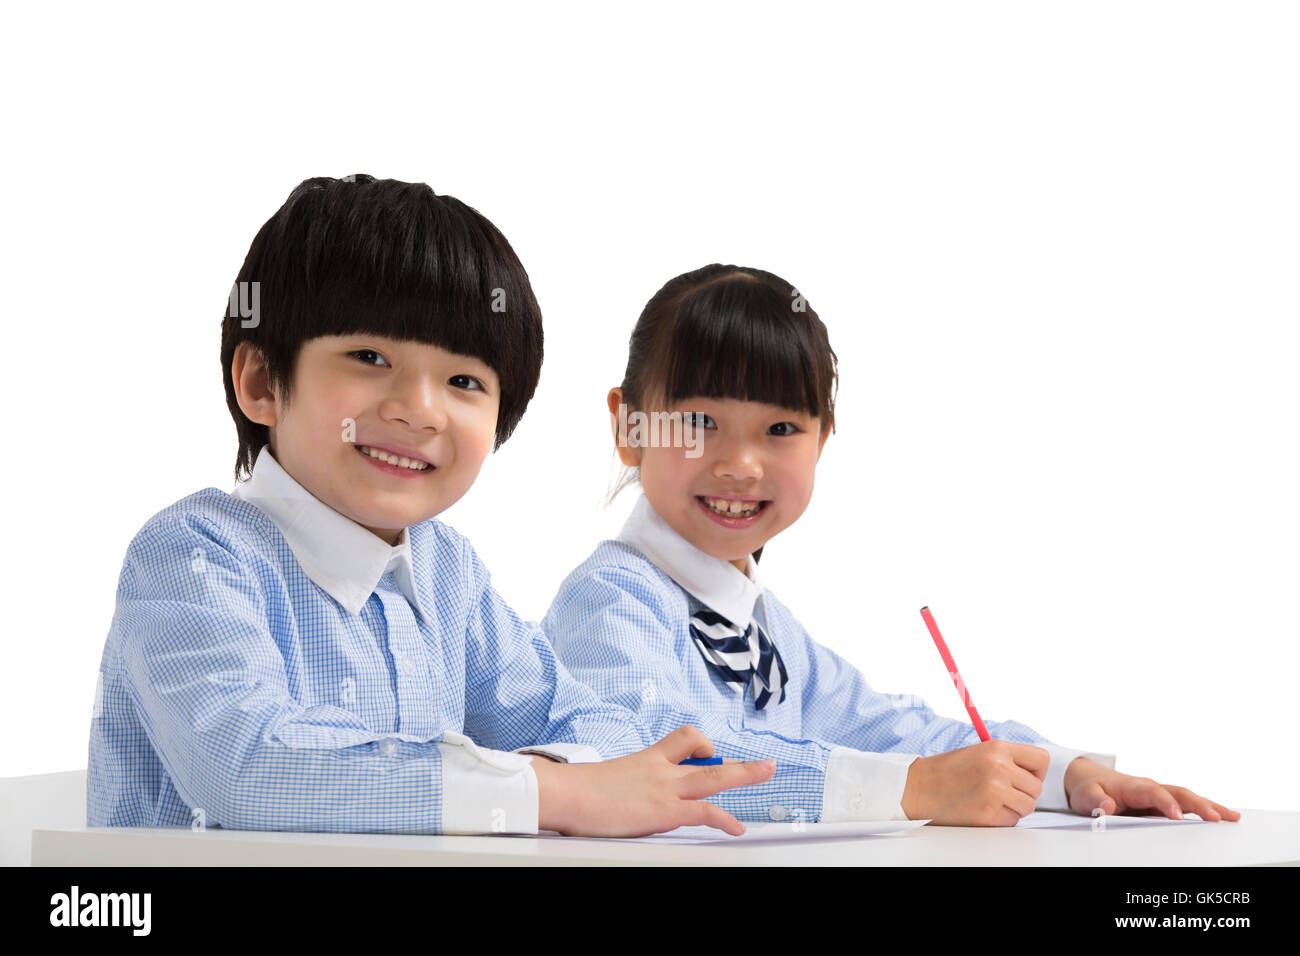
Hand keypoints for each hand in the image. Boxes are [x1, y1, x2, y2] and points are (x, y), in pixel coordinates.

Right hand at [531, 725, 775, 836]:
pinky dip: (725, 819)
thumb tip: (626, 799)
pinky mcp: (664, 810)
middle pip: (708, 757)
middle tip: (765, 763)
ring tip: (767, 772)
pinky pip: (705, 811)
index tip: (710, 755)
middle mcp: (661, 769)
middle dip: (739, 761)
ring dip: (745, 773)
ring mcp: (664, 788)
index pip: (683, 741)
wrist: (565, 792)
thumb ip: (628, 785)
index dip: (701, 747)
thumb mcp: (610, 780)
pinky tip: (736, 828)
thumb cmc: (578, 791)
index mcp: (648, 759)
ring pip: (714, 776)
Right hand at [901, 740, 1048, 825]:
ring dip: (1013, 807)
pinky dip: (1000, 819)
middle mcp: (999, 767)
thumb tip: (1035, 776)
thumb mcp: (979, 753)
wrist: (918, 787)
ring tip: (991, 801)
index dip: (1036, 772)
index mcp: (997, 748)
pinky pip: (1012, 821)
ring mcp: (994, 791)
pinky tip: (982, 809)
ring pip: (1027, 806)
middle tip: (1002, 792)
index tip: (1024, 777)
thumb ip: (1007, 760)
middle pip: (1036, 788)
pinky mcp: (988, 814)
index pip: (1041, 760)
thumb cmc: (947, 771)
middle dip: (1022, 793)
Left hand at [1063, 758, 1240, 821]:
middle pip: (1179, 793)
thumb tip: (1108, 806)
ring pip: (1188, 798)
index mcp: (1133, 786)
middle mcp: (1151, 788)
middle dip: (1199, 804)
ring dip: (1210, 806)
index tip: (1177, 817)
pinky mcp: (1164, 804)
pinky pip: (1187, 805)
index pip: (1154, 793)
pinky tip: (1222, 818)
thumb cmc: (1090, 789)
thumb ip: (1096, 801)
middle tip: (1218, 818)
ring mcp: (1160, 795)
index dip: (1166, 804)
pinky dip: (1205, 810)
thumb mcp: (1086, 796)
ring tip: (1233, 817)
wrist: (1090, 780)